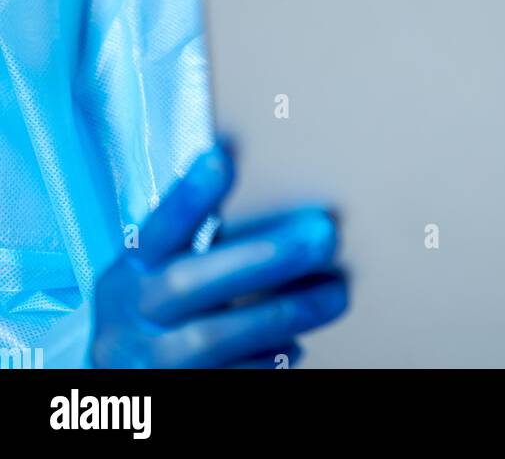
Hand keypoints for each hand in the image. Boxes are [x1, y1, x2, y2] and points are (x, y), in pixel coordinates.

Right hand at [90, 142, 346, 367]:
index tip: (222, 156)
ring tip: (335, 294)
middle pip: (189, 282)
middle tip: (323, 234)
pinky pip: (226, 381)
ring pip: (213, 339)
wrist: (121, 386)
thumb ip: (195, 245)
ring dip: (282, 313)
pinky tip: (295, 345)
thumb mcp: (155, 277)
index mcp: (128, 274)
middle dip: (262, 257)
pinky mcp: (176, 396)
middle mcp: (131, 318)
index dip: (186, 197)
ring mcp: (149, 364)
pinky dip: (263, 364)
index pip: (157, 229)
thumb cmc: (155, 316)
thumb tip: (271, 197)